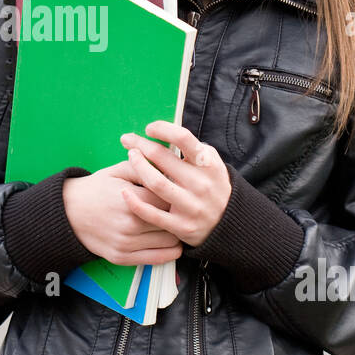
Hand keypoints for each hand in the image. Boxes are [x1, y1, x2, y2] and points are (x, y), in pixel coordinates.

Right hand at [63, 159, 182, 265]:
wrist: (67, 212)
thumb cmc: (94, 189)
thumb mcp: (117, 170)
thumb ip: (144, 167)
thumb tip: (168, 167)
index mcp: (132, 199)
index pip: (170, 197)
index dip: (177, 193)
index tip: (179, 190)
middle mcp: (131, 224)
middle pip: (173, 220)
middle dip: (178, 213)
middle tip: (180, 207)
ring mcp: (127, 243)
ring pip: (170, 241)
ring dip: (175, 232)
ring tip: (174, 223)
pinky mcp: (122, 257)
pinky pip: (158, 258)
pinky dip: (170, 251)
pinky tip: (170, 241)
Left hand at [119, 121, 231, 248]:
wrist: (230, 222)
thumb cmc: (212, 184)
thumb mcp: (211, 162)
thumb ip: (192, 148)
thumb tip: (164, 130)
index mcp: (208, 164)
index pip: (183, 138)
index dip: (163, 129)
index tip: (149, 128)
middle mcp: (200, 184)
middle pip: (163, 158)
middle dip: (140, 145)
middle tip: (127, 140)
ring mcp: (190, 206)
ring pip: (156, 183)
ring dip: (137, 167)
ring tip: (129, 157)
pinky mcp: (181, 226)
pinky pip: (152, 214)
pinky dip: (135, 202)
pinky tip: (124, 191)